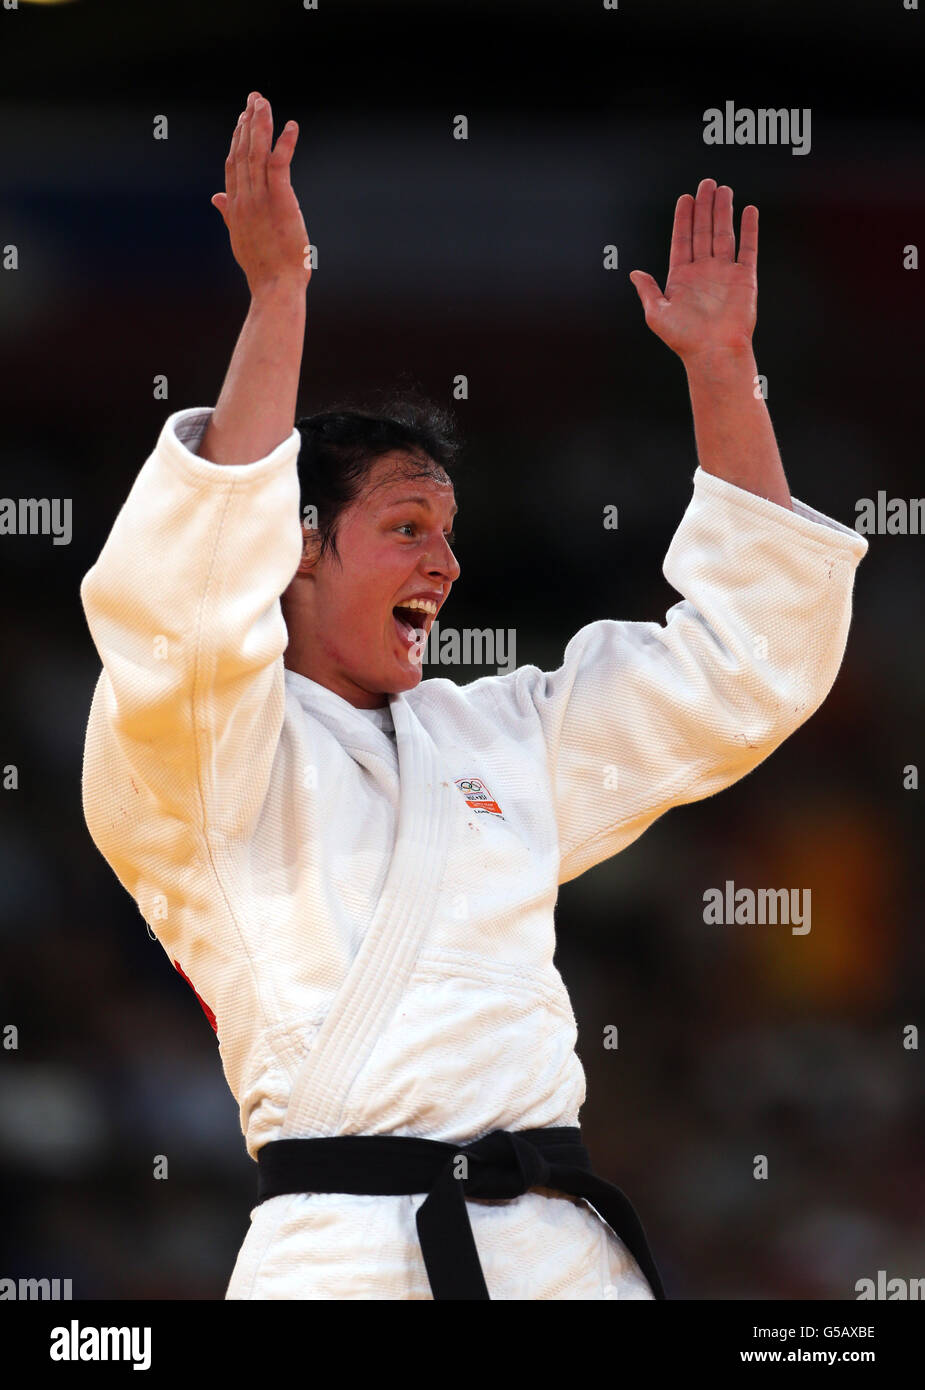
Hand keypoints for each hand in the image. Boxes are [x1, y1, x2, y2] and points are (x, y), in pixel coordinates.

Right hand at [210, 91, 310, 296]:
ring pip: (257, 153)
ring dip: (261, 124)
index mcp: (236, 207)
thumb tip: (216, 197)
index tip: (242, 119)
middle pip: (243, 152)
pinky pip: (280, 164)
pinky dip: (285, 143)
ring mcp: (260, 199)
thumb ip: (229, 213)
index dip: (237, 139)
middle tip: (254, 99)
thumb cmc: (263, 268)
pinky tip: (291, 126)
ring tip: (264, 102)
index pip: (233, 165)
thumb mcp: (240, 238)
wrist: (275, 287)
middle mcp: (244, 199)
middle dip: (247, 123)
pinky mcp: (280, 201)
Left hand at [629, 179, 756, 367]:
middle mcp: (703, 272)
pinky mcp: (744, 278)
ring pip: (724, 234)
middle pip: (703, 231)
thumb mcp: (656, 314)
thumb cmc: (685, 339)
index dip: (683, 219)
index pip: (682, 240)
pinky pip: (748, 248)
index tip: (685, 198)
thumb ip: (647, 291)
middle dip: (704, 206)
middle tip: (706, 183)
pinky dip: (749, 229)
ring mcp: (724, 273)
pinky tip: (748, 211)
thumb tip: (634, 274)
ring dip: (723, 211)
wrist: (714, 352)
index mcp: (682, 279)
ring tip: (723, 189)